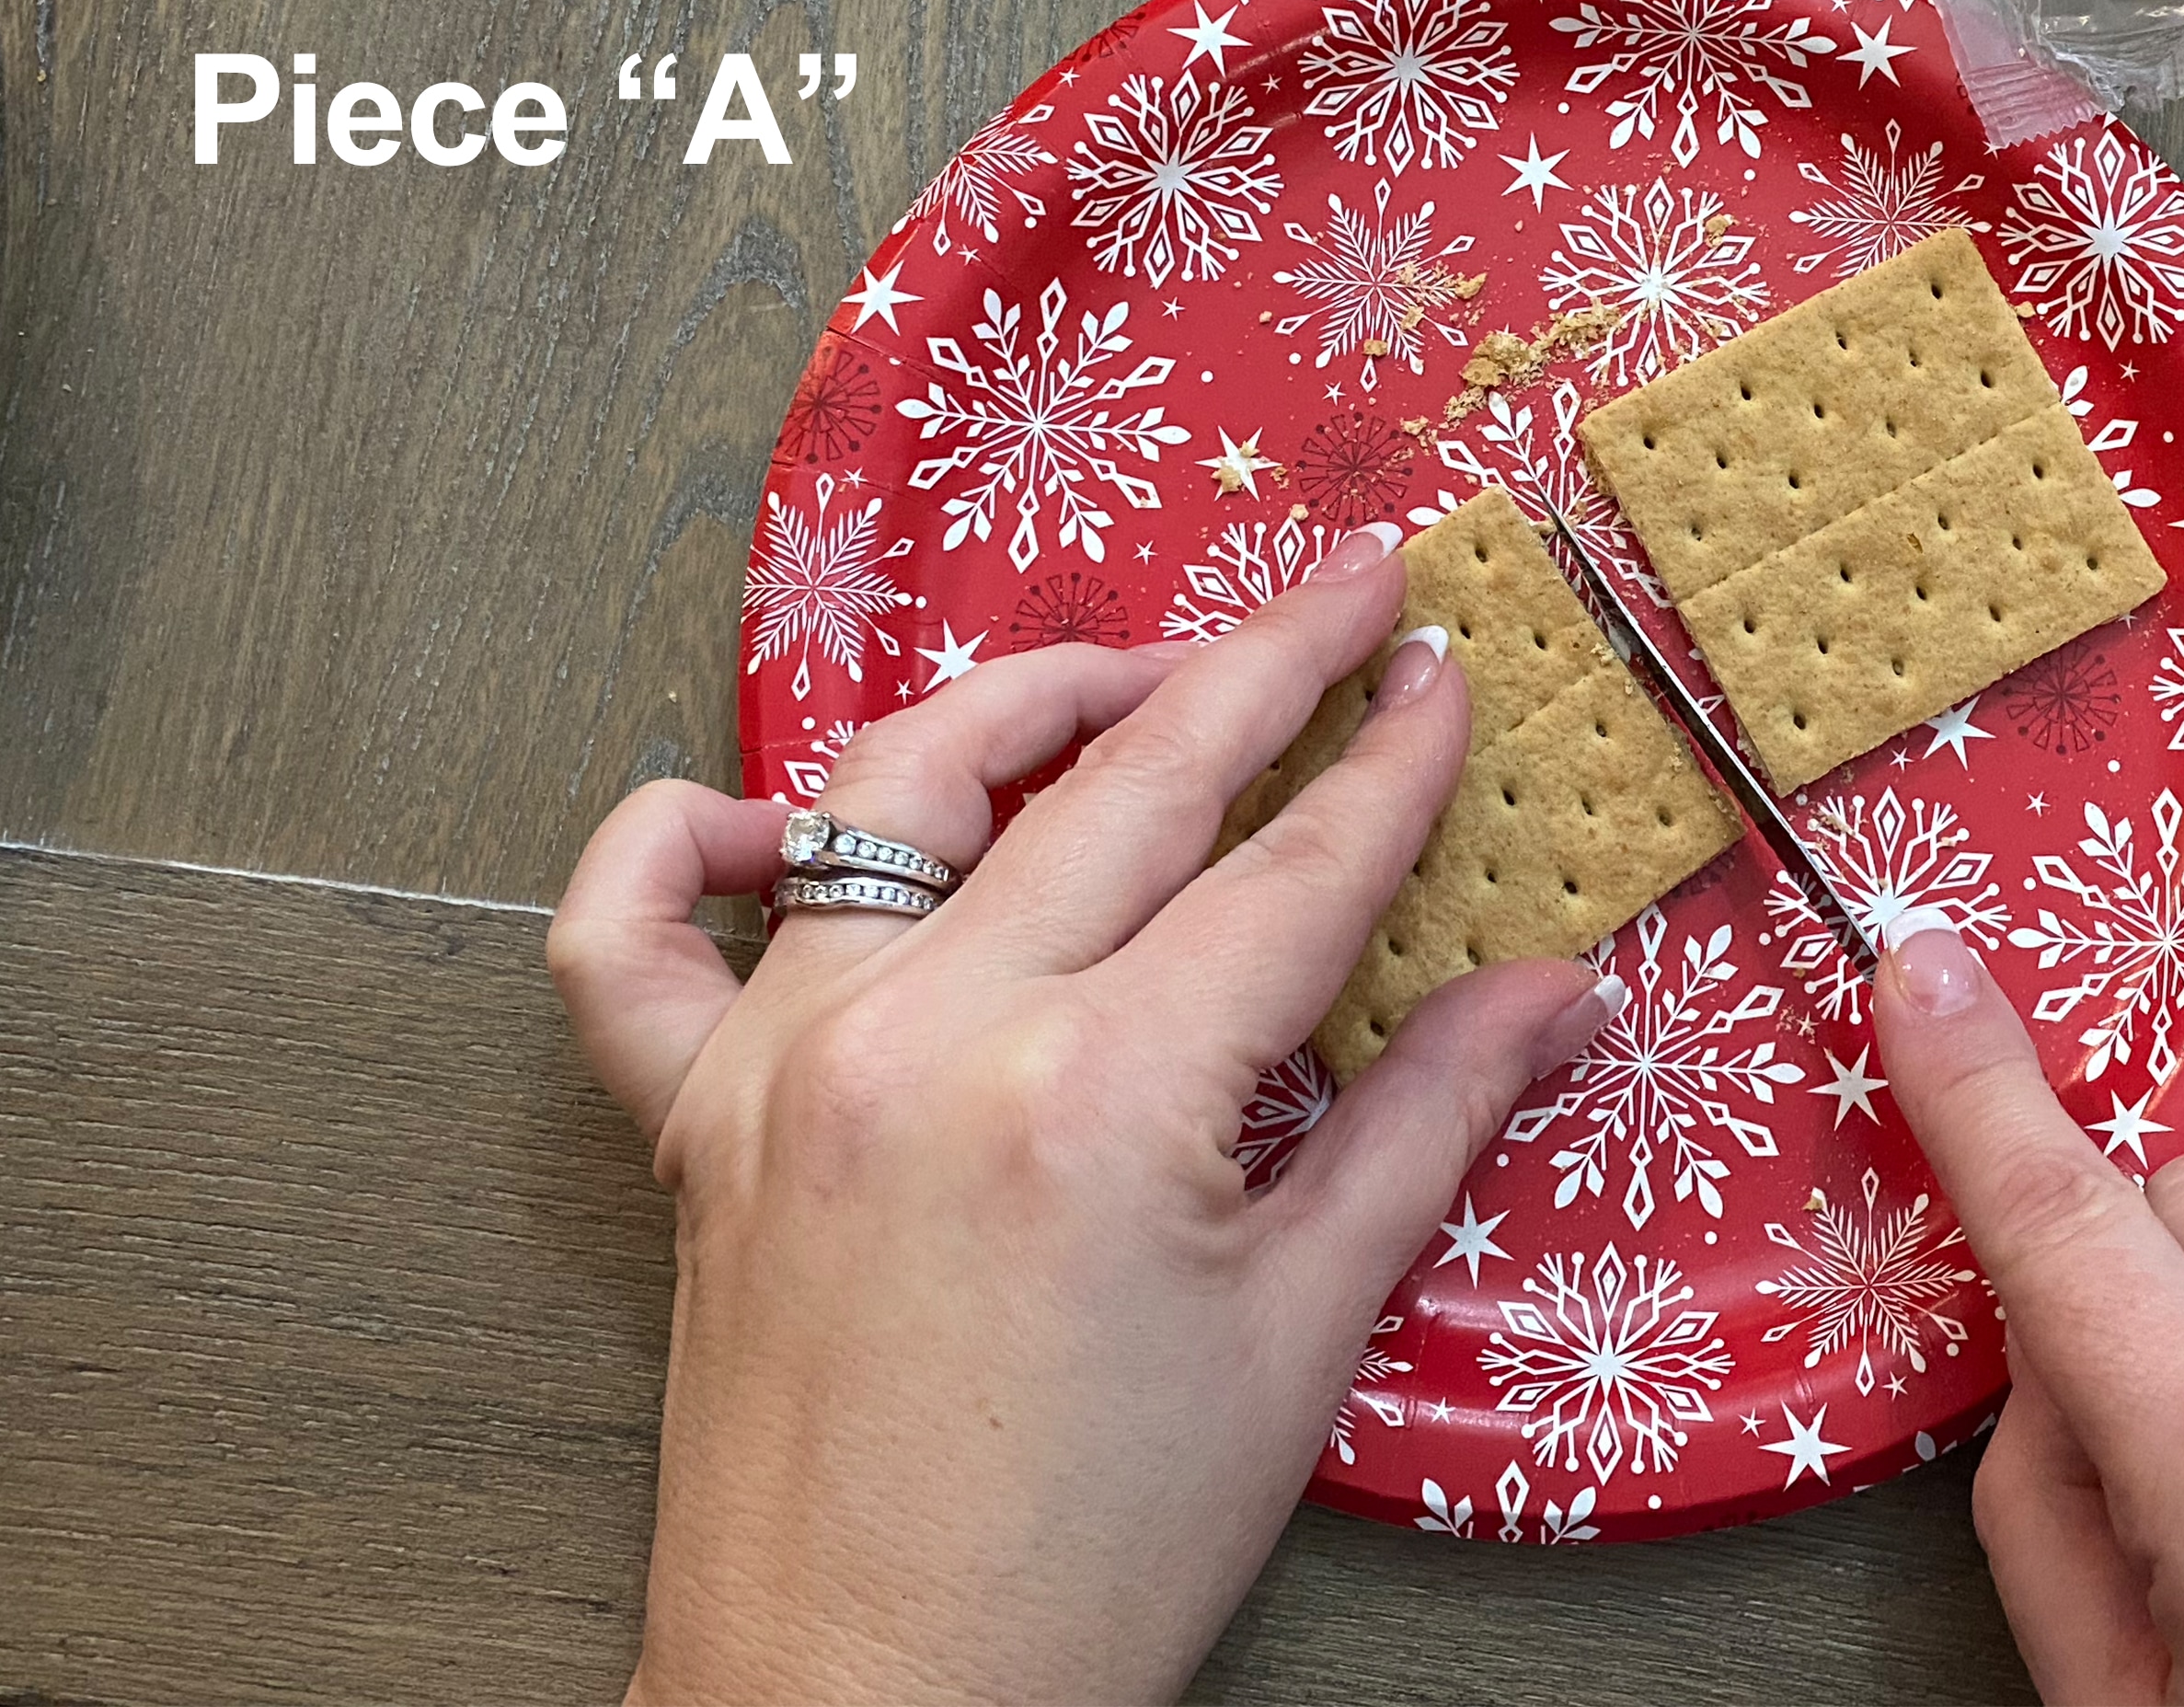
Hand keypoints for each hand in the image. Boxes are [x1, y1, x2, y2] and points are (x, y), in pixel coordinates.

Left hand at [548, 523, 1618, 1706]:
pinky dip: (673, 845)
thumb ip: (1428, 1125)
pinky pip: (631, 938)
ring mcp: (789, 1063)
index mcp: (1104, 1097)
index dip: (1385, 760)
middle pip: (1126, 781)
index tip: (1438, 670)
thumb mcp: (1302, 1335)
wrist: (873, 1706)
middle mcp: (931, 1036)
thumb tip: (1551, 992)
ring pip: (896, 793)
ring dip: (1028, 701)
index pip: (1287, 868)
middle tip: (1344, 589)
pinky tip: (759, 816)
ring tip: (1130, 677)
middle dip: (1259, 662)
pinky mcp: (693, 1122)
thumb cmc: (1094, 1557)